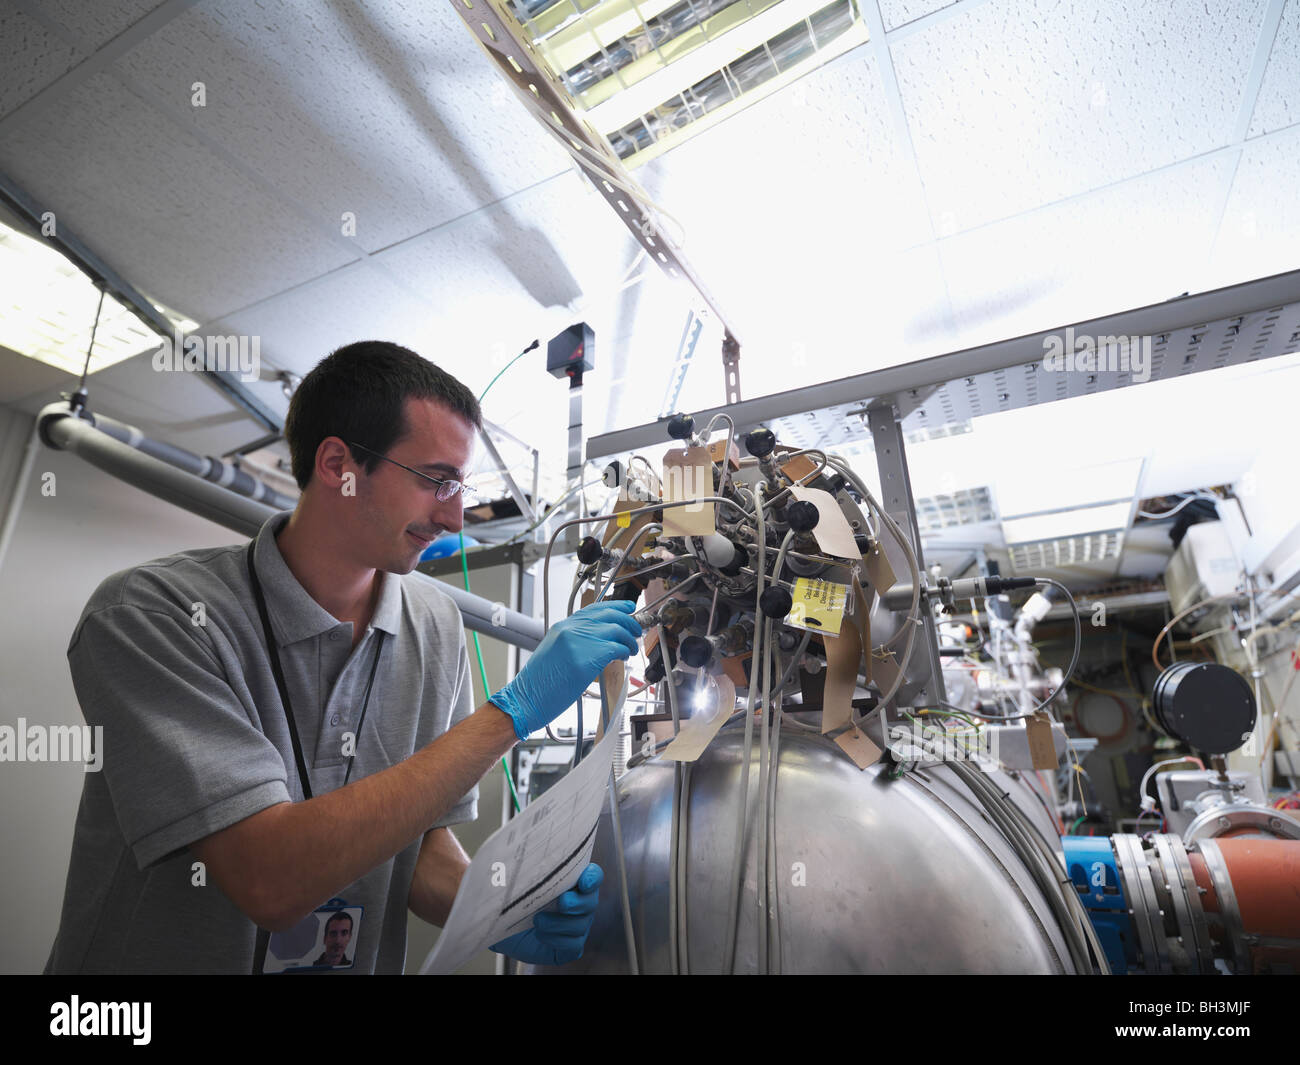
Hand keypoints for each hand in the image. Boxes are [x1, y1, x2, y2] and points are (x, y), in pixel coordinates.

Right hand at [489, 600, 640, 740]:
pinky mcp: (585, 660)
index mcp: (563, 627)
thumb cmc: (539, 683)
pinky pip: (615, 648)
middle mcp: (571, 630)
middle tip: (636, 631)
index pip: (595, 608)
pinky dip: (624, 652)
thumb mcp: (555, 651)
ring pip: (616, 630)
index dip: (616, 607)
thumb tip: (600, 639)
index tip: (629, 608)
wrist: (526, 699)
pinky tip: (623, 658)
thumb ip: (576, 640)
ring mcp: (578, 642)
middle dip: (629, 622)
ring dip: (628, 640)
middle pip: (610, 615)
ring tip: (630, 650)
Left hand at [490, 863, 602, 964]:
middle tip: (562, 901)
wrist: (499, 922)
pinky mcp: (566, 946)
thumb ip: (516, 861)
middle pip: (590, 903)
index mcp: (571, 881)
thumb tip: (502, 845)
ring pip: (581, 926)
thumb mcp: (512, 875)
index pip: (593, 877)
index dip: (592, 878)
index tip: (583, 880)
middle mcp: (577, 903)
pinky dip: (558, 940)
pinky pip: (572, 946)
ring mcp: (574, 926)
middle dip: (578, 903)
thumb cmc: (510, 896)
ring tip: (538, 920)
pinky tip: (541, 934)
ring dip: (561, 924)